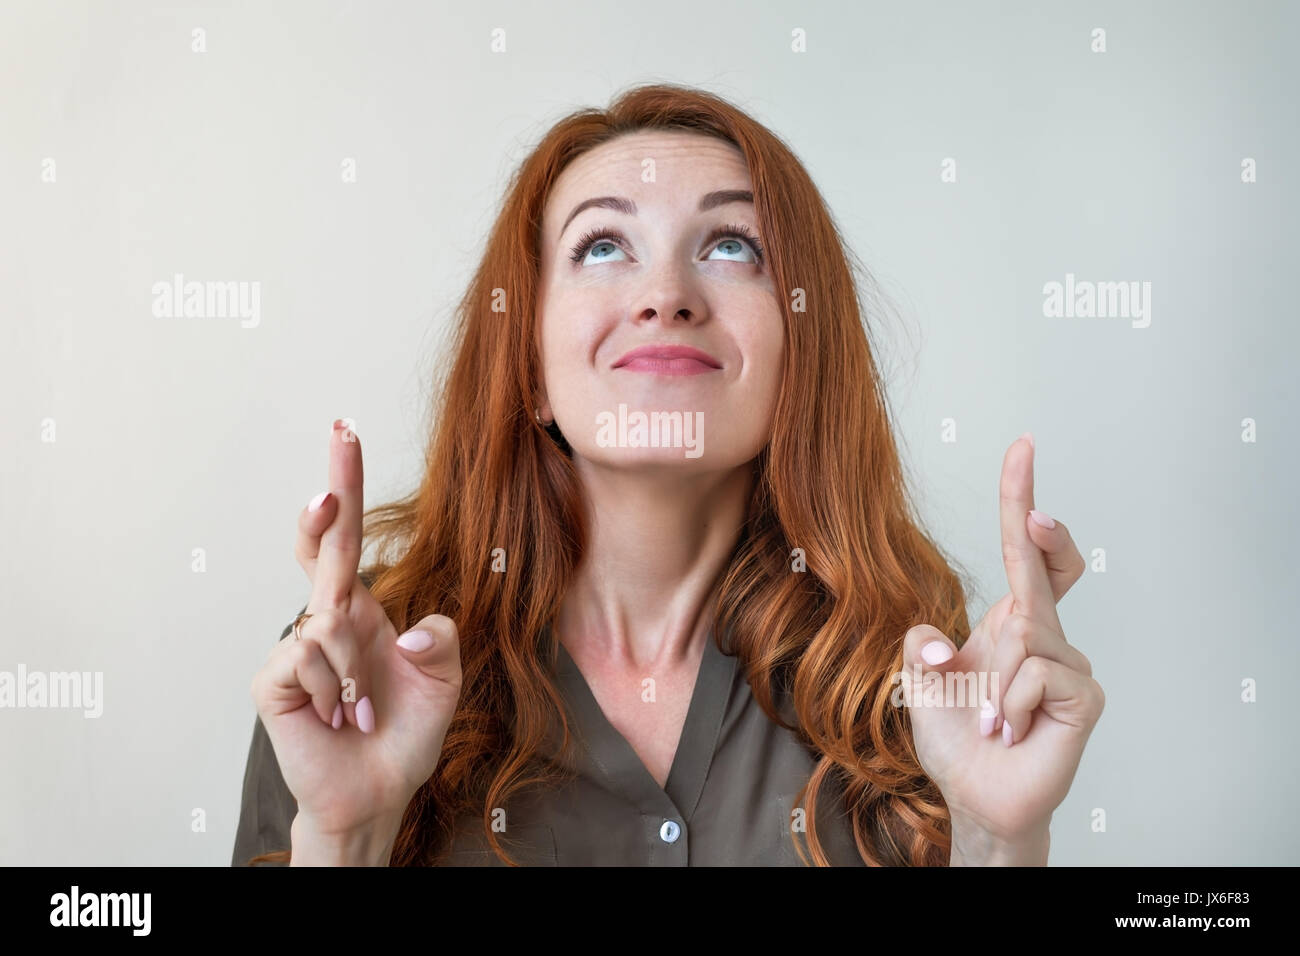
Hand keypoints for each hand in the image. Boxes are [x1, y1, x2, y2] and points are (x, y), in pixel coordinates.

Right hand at [249, 420, 462, 853]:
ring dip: (357, 674)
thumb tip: (408, 630)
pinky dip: (332, 691)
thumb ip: (441, 645)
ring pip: (329, 623)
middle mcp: (326, 619)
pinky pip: (305, 659)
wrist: (378, 792)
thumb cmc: (405, 733)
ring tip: (361, 711)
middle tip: (335, 465)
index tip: (344, 435)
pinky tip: (334, 717)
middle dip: (326, 503)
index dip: (344, 486)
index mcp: (363, 609)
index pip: (347, 538)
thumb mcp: (444, 683)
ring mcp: (295, 649)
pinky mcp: (272, 682)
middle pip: (320, 548)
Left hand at [898, 433, 1104, 861]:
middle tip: (1035, 515)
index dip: (1020, 500)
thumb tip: (938, 637)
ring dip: (991, 684)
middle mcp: (1043, 634)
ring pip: (1027, 634)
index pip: (1021, 552)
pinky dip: (1006, 707)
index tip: (1022, 448)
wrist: (975, 796)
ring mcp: (1069, 664)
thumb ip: (920, 646)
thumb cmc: (955, 737)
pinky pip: (1037, 674)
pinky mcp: (1084, 695)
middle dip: (1043, 532)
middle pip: (1050, 567)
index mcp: (1007, 621)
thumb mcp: (919, 682)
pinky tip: (1008, 733)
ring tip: (989, 722)